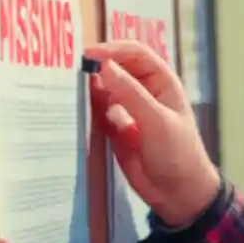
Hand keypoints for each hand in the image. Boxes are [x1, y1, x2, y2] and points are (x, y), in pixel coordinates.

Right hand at [85, 41, 220, 226]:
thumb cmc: (176, 152)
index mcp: (161, 81)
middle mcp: (144, 90)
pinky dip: (86, 106)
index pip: (135, 53)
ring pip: (105, 88)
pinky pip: (98, 111)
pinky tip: (72, 105)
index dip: (112, 49)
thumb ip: (130, 94)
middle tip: (70, 67)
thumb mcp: (155, 121)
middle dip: (97, 64)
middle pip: (117, 66)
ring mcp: (128, 109)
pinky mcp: (116, 128)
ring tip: (65, 84)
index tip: (89, 55)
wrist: (177, 193)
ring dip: (89, 85)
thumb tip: (103, 67)